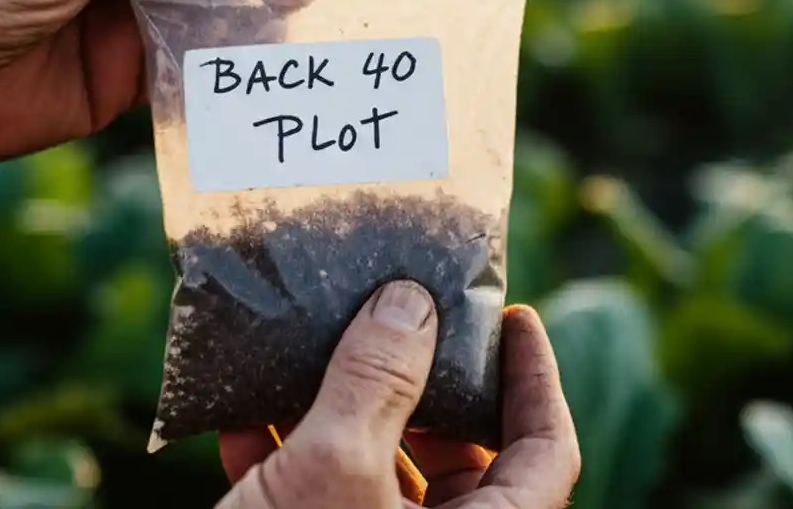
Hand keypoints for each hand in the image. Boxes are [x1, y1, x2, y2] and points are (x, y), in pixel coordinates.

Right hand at [215, 281, 580, 507]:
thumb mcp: (332, 470)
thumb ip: (377, 382)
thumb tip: (411, 304)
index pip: (547, 450)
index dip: (535, 378)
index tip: (512, 316)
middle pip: (463, 462)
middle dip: (427, 388)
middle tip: (404, 324)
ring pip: (382, 480)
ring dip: (344, 415)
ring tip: (321, 349)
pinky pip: (319, 504)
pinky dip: (289, 458)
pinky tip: (245, 416)